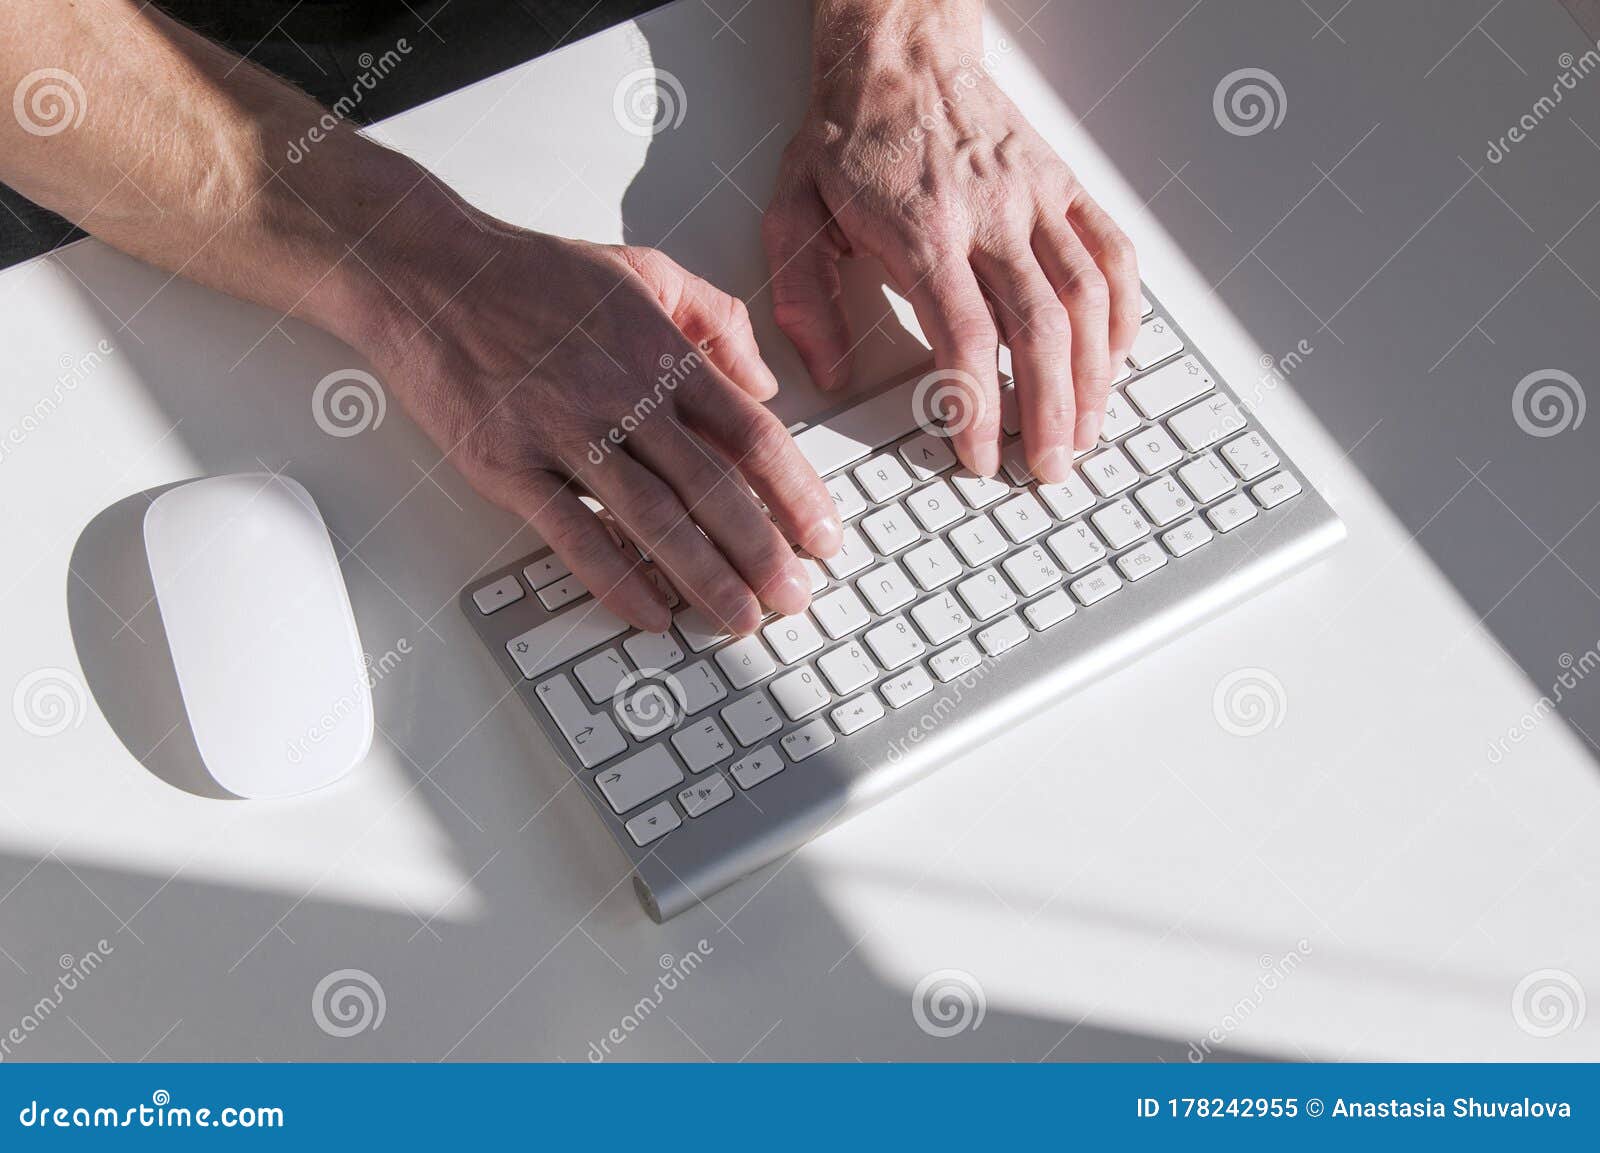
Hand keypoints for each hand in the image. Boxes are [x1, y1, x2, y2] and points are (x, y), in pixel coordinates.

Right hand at [359, 198, 841, 635]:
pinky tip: (650, 613)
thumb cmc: (533, 277)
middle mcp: (622, 395)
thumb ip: (715, 317)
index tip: (823, 536)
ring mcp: (563, 432)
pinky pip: (570, 534)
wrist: (426, 272)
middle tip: (794, 598)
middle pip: (711, 487)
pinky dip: (613, 580)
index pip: (751, 434)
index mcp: (661, 353)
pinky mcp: (507, 465)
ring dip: (703, 577)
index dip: (796, 492)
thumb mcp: (642, 268)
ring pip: (651, 519)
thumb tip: (765, 383)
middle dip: (762, 552)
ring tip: (739, 620)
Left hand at [765, 0, 1140, 481]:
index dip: (978, 407)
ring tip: (1085, 430)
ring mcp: (1035, 197)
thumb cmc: (848, 135)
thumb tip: (824, 372)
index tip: (979, 454)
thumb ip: (802, 299)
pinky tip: (1115, 356)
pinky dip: (1124, 310)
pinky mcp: (1063, 184)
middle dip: (1051, 412)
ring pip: (1087, 298)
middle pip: (1039, 329)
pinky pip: (1111, 251)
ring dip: (1094, 376)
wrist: (898, 52)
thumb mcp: (793, 214)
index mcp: (922, 229)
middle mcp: (990, 214)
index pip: (965, 336)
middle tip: (1047, 466)